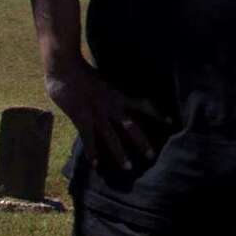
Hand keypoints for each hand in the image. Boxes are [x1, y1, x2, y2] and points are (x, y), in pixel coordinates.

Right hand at [44, 60, 159, 173]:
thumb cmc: (83, 70)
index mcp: (118, 94)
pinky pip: (88, 138)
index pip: (142, 104)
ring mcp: (96, 113)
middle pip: (130, 126)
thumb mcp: (104, 79)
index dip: (156, 113)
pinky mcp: (81, 118)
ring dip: (120, 153)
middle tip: (151, 155)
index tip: (169, 122)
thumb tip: (118, 96)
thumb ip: (111, 89)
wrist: (65, 67)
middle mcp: (111, 105)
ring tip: (128, 167)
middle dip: (141, 141)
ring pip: (112, 137)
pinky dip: (92, 152)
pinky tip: (96, 164)